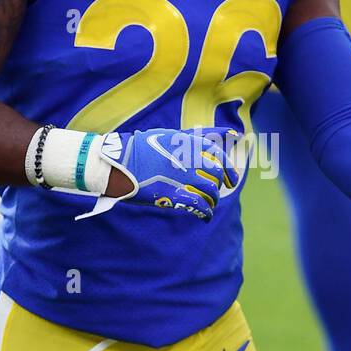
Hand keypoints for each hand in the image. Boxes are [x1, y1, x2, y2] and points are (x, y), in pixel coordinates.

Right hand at [101, 128, 240, 221]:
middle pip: (216, 173)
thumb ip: (195, 136)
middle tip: (219, 192)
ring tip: (209, 204)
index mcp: (186, 142)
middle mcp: (187, 158)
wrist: (117, 163)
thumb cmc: (141, 148)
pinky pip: (199, 206)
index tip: (232, 178)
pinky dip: (206, 213)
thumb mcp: (168, 135)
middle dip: (222, 184)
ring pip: (210, 191)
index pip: (217, 152)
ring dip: (213, 200)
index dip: (228, 167)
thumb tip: (230, 134)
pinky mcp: (173, 194)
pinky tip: (205, 217)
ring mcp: (181, 177)